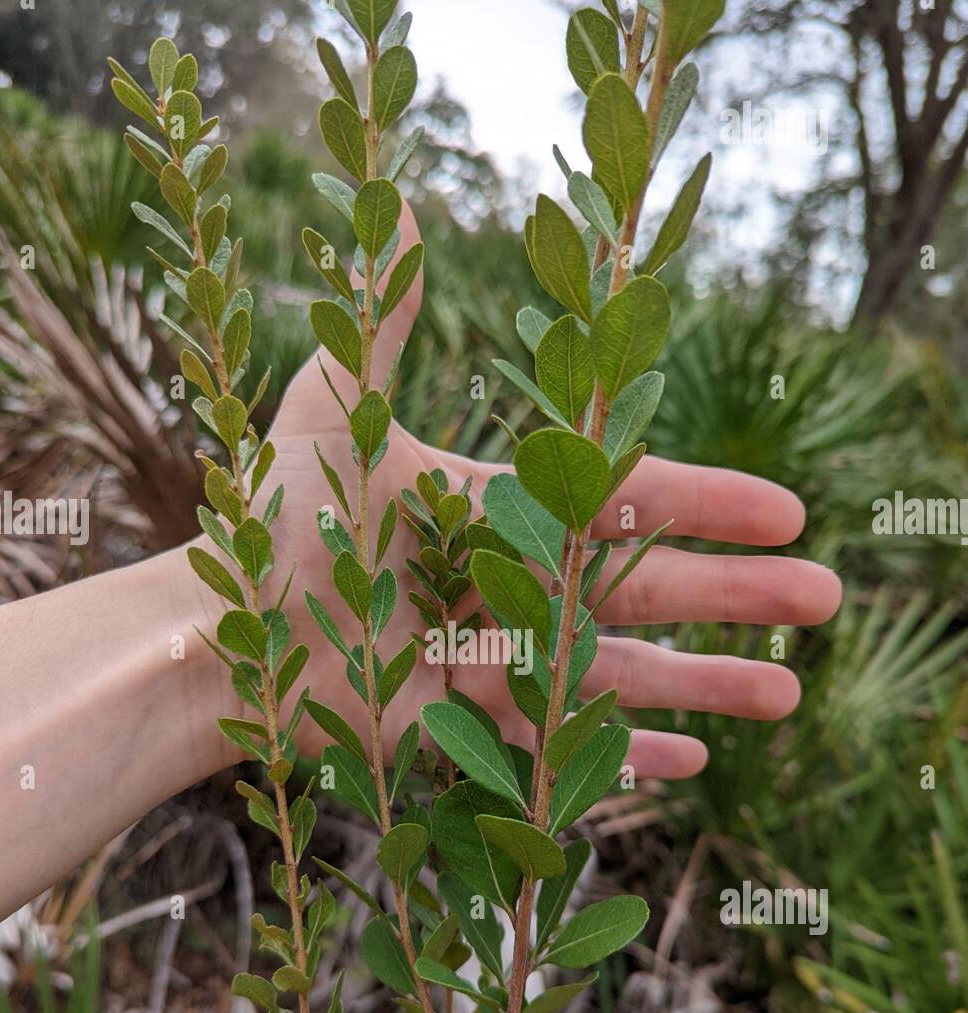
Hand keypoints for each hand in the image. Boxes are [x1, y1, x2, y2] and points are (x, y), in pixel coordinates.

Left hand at [246, 206, 841, 775]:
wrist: (227, 637)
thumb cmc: (279, 521)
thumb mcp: (335, 413)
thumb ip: (385, 326)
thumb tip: (403, 212)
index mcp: (510, 505)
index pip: (631, 498)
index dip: (710, 501)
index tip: (786, 508)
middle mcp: (523, 582)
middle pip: (653, 586)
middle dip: (742, 594)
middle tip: (827, 596)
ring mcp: (510, 659)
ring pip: (628, 671)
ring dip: (710, 683)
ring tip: (790, 692)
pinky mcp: (485, 728)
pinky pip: (571, 746)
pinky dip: (629, 756)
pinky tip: (693, 760)